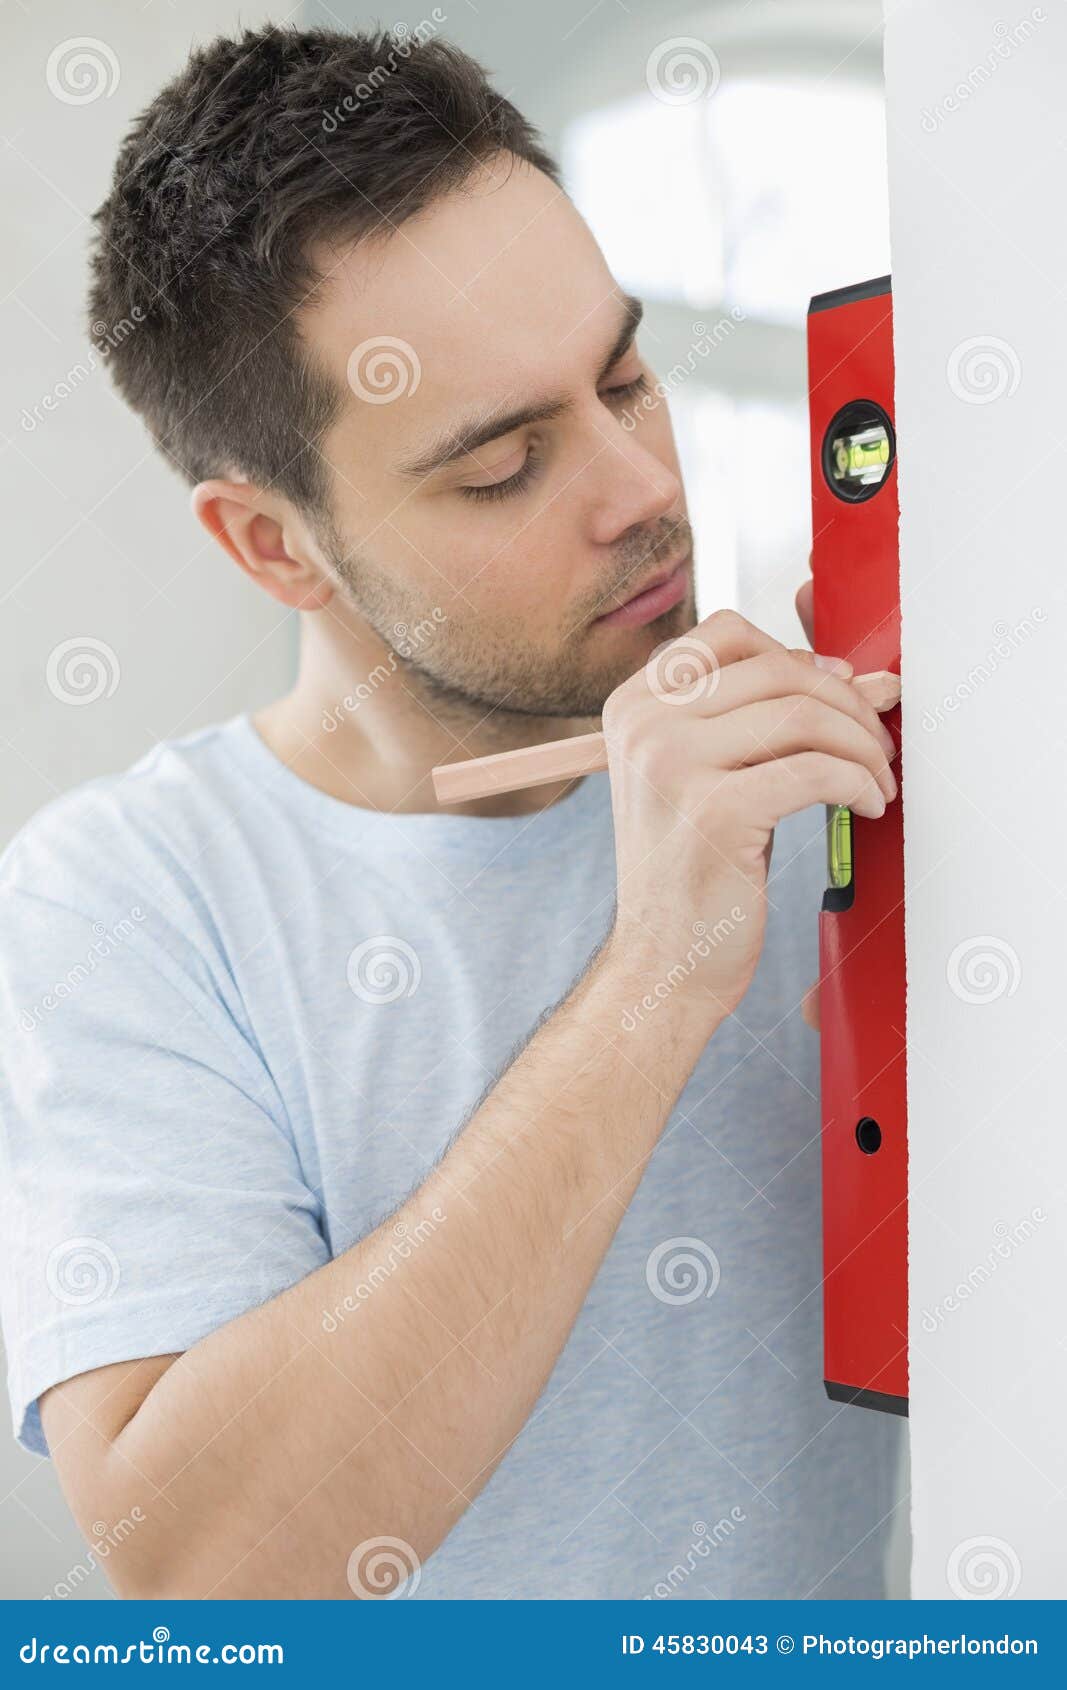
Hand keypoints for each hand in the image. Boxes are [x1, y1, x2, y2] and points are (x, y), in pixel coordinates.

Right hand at [600, 605, 898, 1020]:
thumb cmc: (694, 871)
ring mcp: (672, 764)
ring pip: (802, 714)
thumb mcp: (708, 777)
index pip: (728, 634)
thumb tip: (868, 679)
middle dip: (847, 703)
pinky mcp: (714, 810)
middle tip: (878, 744)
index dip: (798, 656)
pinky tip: (868, 806)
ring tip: (878, 780)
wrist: (662, 963)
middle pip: (776, 670)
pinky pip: (815, 770)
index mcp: (633, 706)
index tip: (838, 694)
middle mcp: (643, 725)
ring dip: (861, 745)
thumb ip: (763, 720)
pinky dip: (858, 783)